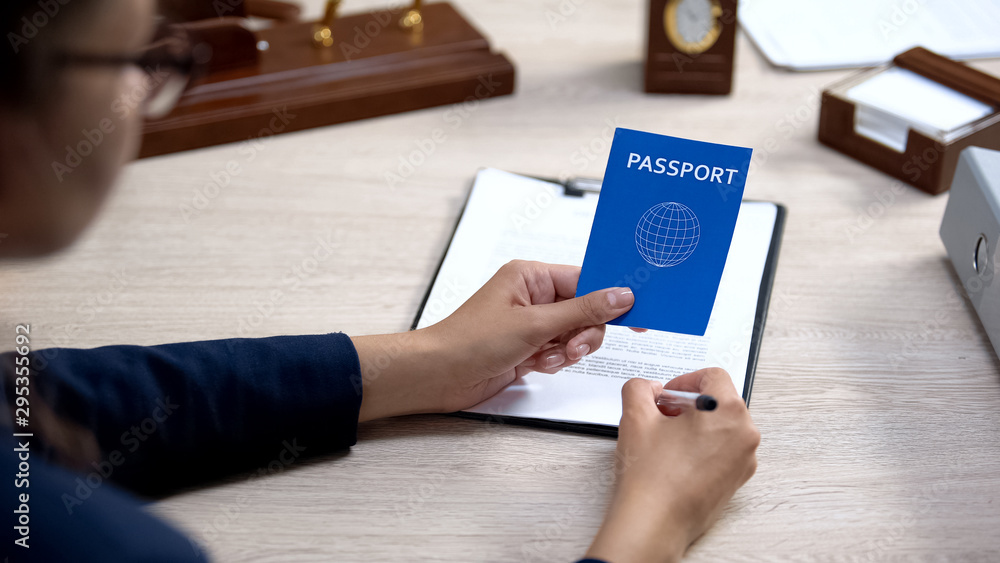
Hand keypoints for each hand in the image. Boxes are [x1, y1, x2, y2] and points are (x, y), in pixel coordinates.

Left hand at [353, 260, 636, 420]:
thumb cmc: (470, 340)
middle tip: (572, 347)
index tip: (636, 311)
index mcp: (531, 276)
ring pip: (575, 334)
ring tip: (548, 357)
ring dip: (568, 349)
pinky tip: (536, 365)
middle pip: (585, 310)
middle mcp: (533, 296)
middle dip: (584, 332)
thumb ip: (582, 310)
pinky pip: (560, 351)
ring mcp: (531, 323)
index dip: (610, 297)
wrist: (439, 375)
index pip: (585, 280)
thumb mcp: (534, 324)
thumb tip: (619, 296)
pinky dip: (555, 361)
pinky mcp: (528, 347)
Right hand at [586, 369, 759, 562]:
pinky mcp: (737, 480)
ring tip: (667, 439)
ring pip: (722, 427)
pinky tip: (676, 458)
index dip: (684, 380)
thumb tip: (649, 389)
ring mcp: (744, 460)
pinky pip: (724, 451)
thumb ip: (640, 389)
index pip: (713, 376)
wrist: (653, 523)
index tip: (667, 395)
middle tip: (662, 415)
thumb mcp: (635, 416)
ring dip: (696, 425)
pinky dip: (703, 447)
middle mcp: (745, 435)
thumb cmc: (650, 476)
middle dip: (689, 404)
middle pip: (720, 401)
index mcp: (728, 412)